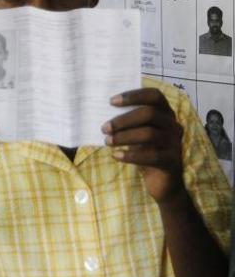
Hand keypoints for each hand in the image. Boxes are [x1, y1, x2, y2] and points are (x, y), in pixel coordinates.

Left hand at [104, 88, 183, 202]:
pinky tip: (116, 156)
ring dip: (124, 137)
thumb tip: (102, 115)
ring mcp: (175, 143)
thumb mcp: (138, 134)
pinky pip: (151, 156)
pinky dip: (131, 155)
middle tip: (104, 128)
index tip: (111, 101)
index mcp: (166, 114)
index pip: (154, 95)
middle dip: (123, 120)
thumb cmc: (146, 151)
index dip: (133, 96)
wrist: (163, 181)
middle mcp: (173, 125)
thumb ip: (128, 123)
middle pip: (150, 113)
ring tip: (107, 141)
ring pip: (149, 134)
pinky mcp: (172, 161)